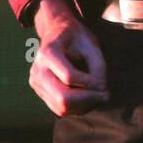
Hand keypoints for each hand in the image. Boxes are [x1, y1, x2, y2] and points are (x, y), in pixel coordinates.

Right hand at [28, 0, 109, 115]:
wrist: (56, 32)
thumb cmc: (76, 37)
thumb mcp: (91, 44)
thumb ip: (98, 66)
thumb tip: (99, 90)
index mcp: (48, 52)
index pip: (69, 77)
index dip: (90, 82)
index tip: (104, 81)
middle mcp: (38, 70)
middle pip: (63, 98)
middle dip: (88, 100)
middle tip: (105, 94)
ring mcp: (36, 83)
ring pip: (61, 108)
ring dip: (84, 106)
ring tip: (97, 94)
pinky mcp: (40, 92)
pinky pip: (59, 109)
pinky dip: (76, 108)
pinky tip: (87, 96)